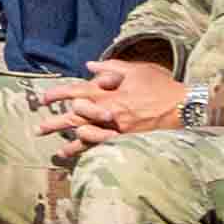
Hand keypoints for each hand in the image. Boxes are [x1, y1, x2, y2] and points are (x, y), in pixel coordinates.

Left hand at [38, 55, 190, 156]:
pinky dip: (90, 152)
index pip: (76, 92)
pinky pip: (104, 147)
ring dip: (70, 143)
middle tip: (38, 129)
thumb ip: (110, 68)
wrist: (184, 106)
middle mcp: (110, 111)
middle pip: (76, 117)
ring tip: (56, 150)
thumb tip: (89, 65)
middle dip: (55, 123)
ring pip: (87, 135)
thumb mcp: (136, 71)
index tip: (44, 99)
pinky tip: (81, 158)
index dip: (58, 94)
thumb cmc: (161, 87)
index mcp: (110, 93)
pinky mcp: (128, 139)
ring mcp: (118, 128)